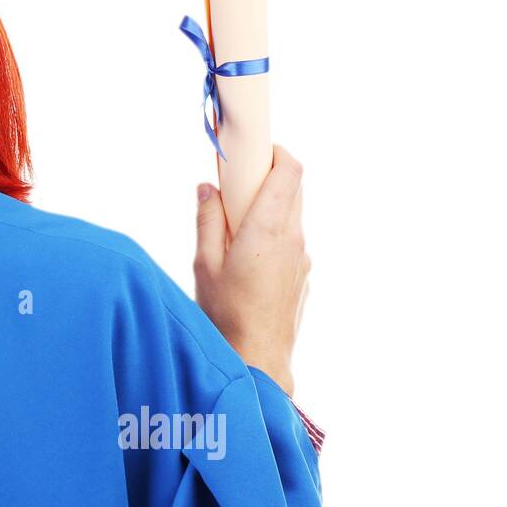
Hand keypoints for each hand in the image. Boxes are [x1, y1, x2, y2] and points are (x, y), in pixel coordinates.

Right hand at [194, 146, 309, 396]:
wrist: (259, 358)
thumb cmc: (226, 313)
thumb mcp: (204, 263)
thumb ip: (207, 220)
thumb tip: (207, 188)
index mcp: (267, 228)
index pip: (288, 170)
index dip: (275, 151)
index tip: (253, 149)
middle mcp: (292, 237)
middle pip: (293, 187)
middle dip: (267, 175)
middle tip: (236, 181)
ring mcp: (301, 256)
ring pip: (291, 214)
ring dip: (268, 206)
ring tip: (234, 223)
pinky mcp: (301, 273)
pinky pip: (290, 239)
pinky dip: (272, 232)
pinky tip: (245, 255)